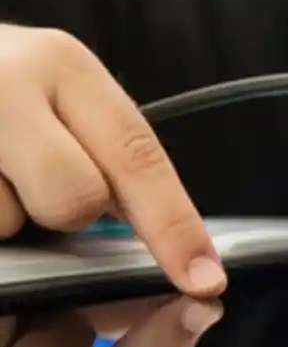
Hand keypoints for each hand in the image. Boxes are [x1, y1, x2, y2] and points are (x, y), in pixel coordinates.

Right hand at [0, 24, 224, 295]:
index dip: (176, 228)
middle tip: (28, 190)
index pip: (139, 158)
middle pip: (74, 198)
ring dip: (0, 220)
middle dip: (60, 216)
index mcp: (64, 64)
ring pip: (5, 220)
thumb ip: (108, 167)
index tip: (207, 281)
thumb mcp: (54, 105)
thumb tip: (178, 265)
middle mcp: (8, 72)